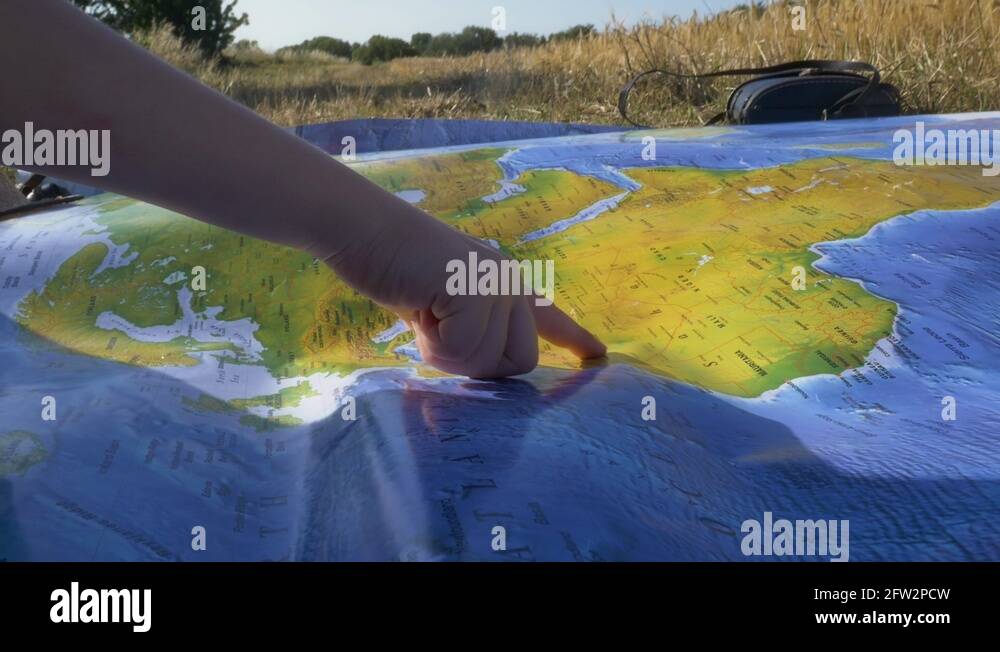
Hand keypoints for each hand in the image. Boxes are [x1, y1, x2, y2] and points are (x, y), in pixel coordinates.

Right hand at [321, 191, 606, 378]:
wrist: (365, 230)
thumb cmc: (395, 268)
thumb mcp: (442, 307)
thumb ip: (469, 330)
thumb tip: (486, 367)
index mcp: (507, 283)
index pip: (549, 318)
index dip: (574, 339)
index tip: (598, 354)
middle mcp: (512, 283)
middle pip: (518, 364)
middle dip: (472, 362)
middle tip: (438, 327)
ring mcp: (498, 285)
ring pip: (484, 363)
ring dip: (444, 352)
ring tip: (425, 310)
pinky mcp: (477, 289)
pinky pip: (461, 352)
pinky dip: (432, 345)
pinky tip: (419, 308)